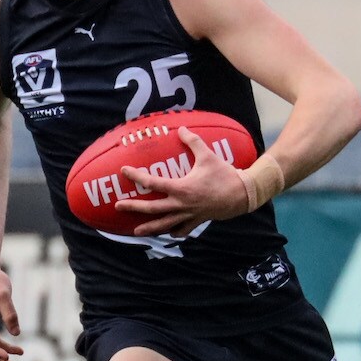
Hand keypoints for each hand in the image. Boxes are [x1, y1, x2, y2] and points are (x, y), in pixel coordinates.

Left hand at [113, 127, 250, 237]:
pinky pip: (182, 229)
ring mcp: (188, 215)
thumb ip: (193, 141)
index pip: (152, 182)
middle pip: (152, 208)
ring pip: (164, 224)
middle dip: (134, 207)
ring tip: (136, 232)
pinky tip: (167, 232)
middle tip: (118, 206)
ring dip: (149, 228)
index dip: (136, 176)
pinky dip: (174, 231)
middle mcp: (181, 204)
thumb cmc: (224, 174)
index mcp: (181, 188)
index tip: (123, 171)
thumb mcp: (208, 155)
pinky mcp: (197, 220)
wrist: (242, 194)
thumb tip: (181, 128)